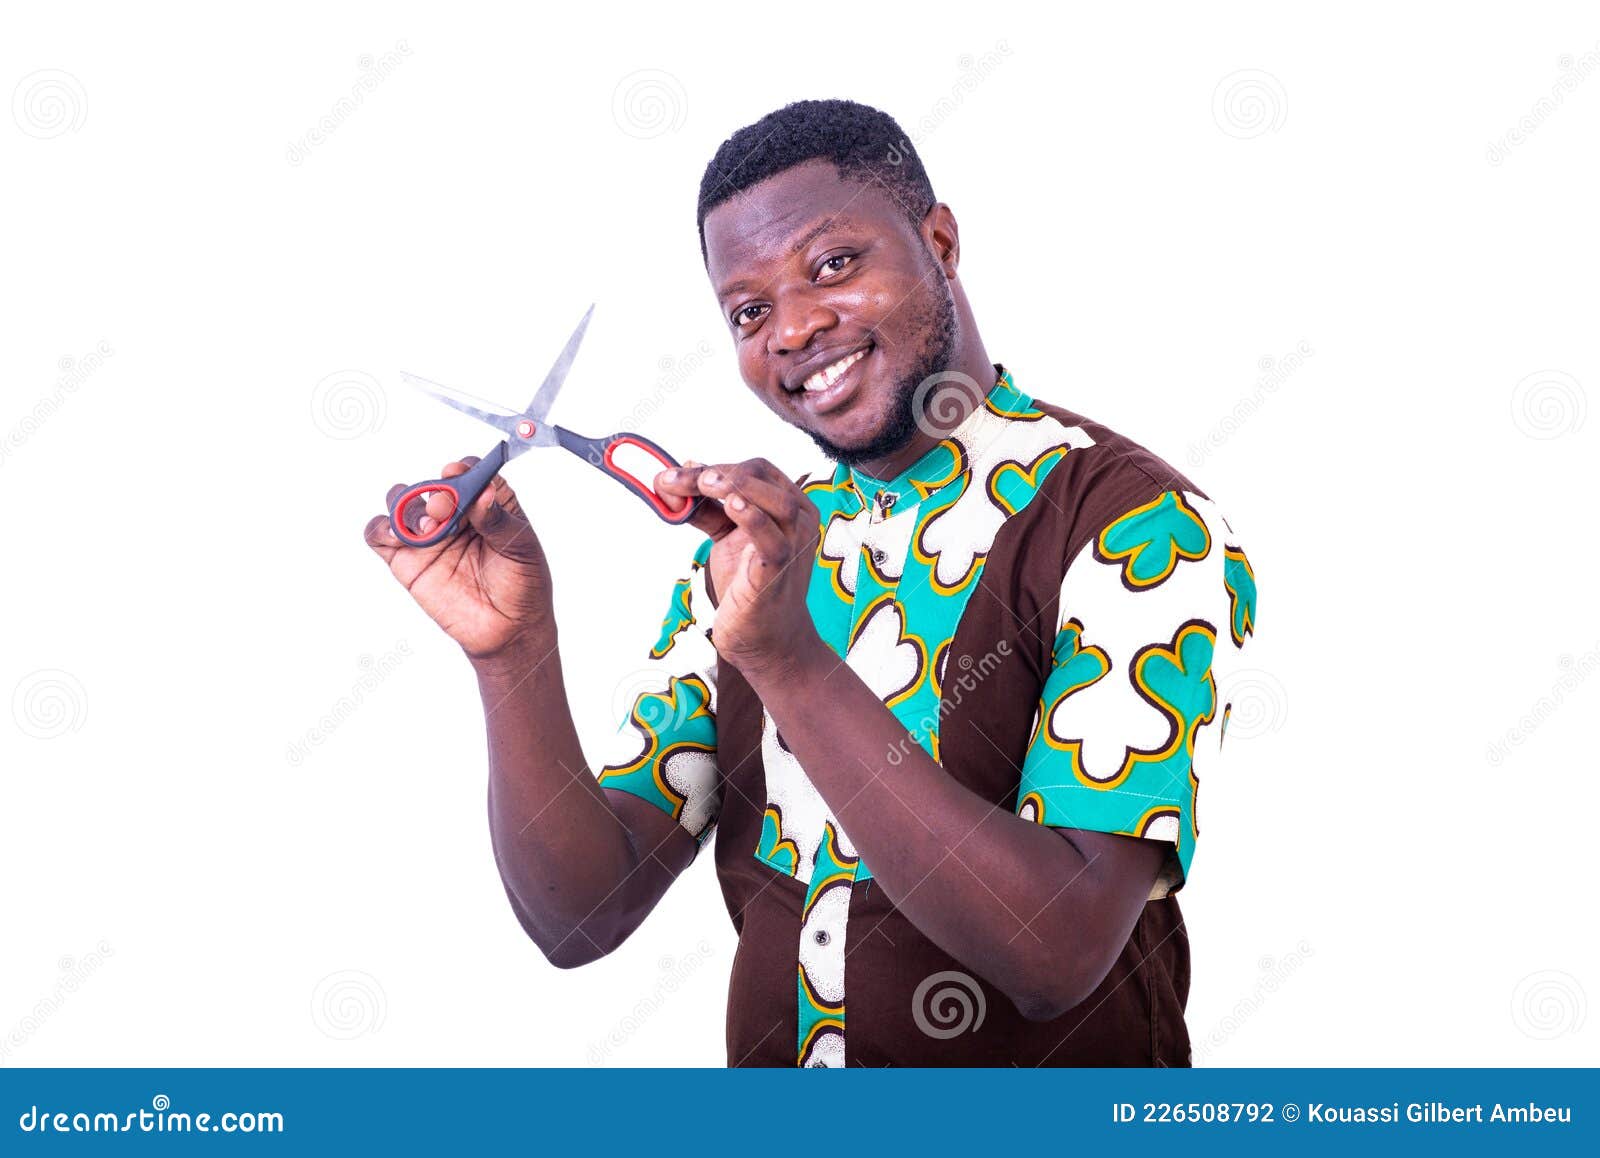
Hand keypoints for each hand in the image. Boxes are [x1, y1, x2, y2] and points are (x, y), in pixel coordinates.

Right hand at [364, 457, 554, 662]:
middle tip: (443, 508)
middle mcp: (455, 514)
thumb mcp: (522, 548)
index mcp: (487, 503)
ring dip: (406, 505)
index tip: (458, 472)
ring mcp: (429, 536)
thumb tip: (482, 493)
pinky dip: (380, 528)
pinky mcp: (407, 560)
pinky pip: (379, 534)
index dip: (462, 468)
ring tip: (427, 527)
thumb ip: (499, 520)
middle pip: (433, 485)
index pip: (469, 472)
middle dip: (435, 491)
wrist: (509, 631)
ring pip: (401, 501)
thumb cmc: (523, 585)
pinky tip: (396, 536)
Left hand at [654, 458, 822, 677]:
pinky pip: (773, 539)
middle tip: (677, 479)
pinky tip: (731, 505)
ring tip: (704, 483)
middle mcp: (800, 520)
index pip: (755, 469)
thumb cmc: (749, 585)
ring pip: (776, 502)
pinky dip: (753, 518)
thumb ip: (708, 507)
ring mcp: (795, 545)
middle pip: (761, 477)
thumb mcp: (726, 537)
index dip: (715, 466)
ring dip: (736, 486)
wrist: (764, 639)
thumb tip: (682, 473)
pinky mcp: (781, 571)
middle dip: (716, 472)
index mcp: (789, 506)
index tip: (673, 476)